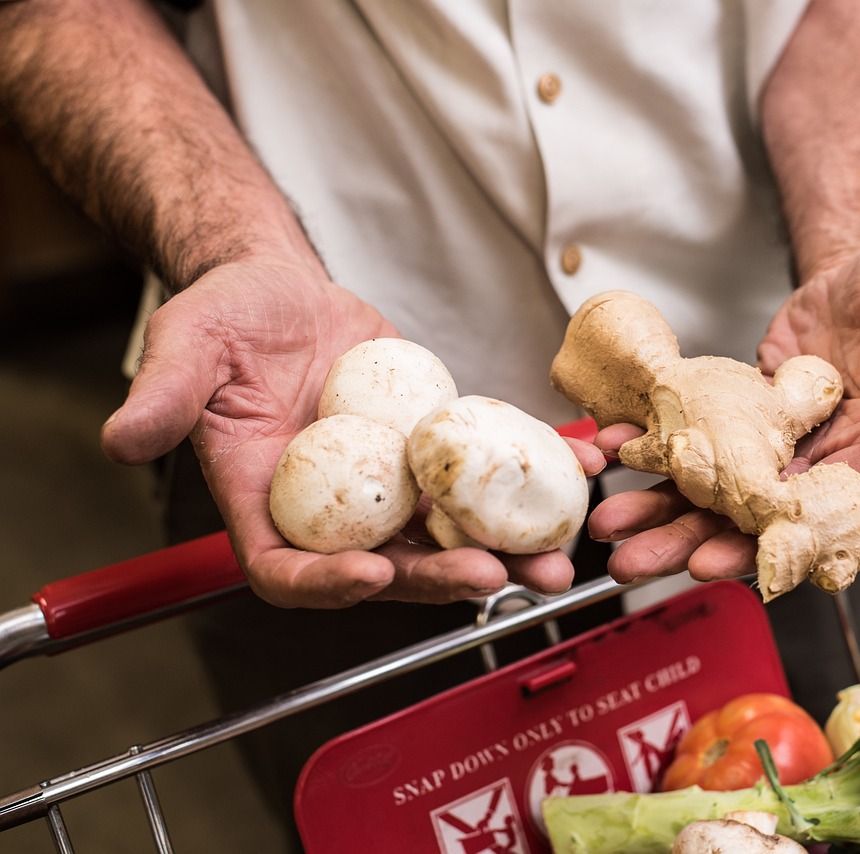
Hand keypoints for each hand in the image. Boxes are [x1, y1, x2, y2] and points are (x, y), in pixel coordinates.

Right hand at [101, 255, 606, 607]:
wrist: (283, 293)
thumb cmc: (227, 319)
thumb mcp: (187, 348)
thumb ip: (164, 396)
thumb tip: (124, 439)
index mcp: (268, 505)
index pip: (289, 570)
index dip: (327, 584)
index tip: (371, 574)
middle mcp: (336, 510)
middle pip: (389, 567)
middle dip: (443, 579)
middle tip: (496, 577)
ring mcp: (391, 485)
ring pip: (450, 532)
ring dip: (508, 549)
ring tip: (559, 557)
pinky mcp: (434, 451)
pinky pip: (485, 473)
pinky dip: (535, 474)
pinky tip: (583, 464)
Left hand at [589, 232, 859, 583]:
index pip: (816, 513)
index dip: (765, 543)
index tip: (716, 564)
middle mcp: (823, 455)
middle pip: (751, 514)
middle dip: (692, 540)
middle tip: (635, 561)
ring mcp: (779, 439)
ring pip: (717, 487)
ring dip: (664, 507)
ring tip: (611, 524)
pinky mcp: (746, 413)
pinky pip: (700, 439)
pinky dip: (658, 448)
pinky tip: (615, 453)